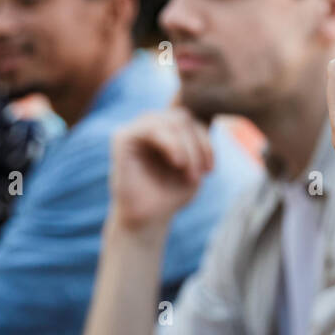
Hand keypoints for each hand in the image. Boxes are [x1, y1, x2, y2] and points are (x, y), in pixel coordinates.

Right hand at [108, 108, 212, 230]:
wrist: (148, 219)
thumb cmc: (171, 194)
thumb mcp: (195, 165)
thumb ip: (201, 140)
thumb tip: (211, 114)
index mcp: (167, 129)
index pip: (193, 118)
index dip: (206, 141)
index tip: (210, 170)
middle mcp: (150, 124)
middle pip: (184, 117)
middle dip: (199, 146)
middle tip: (201, 174)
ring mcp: (136, 129)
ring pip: (172, 121)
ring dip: (188, 148)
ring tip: (191, 175)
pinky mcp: (122, 137)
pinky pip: (152, 127)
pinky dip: (171, 143)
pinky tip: (178, 163)